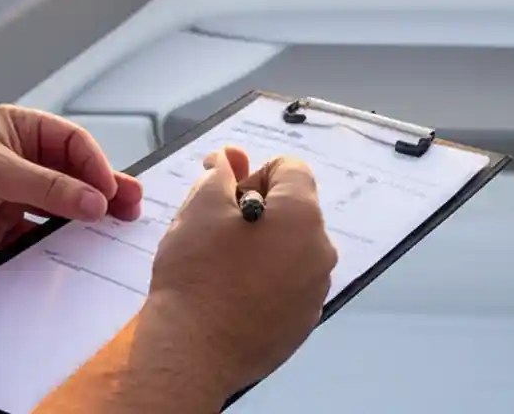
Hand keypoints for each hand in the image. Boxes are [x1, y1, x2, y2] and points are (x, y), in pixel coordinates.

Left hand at [0, 105, 142, 268]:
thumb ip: (50, 187)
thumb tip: (97, 201)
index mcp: (21, 130)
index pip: (73, 145)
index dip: (97, 166)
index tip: (113, 190)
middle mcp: (22, 161)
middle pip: (75, 175)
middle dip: (103, 191)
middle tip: (132, 209)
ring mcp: (14, 195)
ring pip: (62, 206)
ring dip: (86, 218)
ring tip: (115, 230)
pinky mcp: (3, 229)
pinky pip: (41, 235)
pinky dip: (59, 243)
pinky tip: (77, 250)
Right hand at [146, 148, 336, 391]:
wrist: (192, 352)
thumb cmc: (196, 274)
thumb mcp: (200, 208)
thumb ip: (220, 175)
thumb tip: (227, 160)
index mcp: (303, 215)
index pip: (291, 169)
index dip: (254, 174)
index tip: (226, 198)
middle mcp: (321, 250)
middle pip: (294, 210)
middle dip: (260, 211)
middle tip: (218, 231)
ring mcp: (316, 289)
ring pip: (292, 249)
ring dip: (264, 246)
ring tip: (223, 266)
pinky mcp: (304, 321)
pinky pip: (290, 285)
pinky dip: (267, 281)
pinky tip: (234, 294)